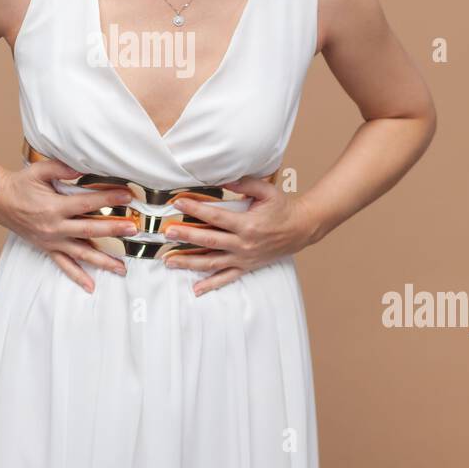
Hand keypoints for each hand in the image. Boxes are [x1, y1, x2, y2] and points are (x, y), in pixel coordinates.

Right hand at [0, 157, 136, 293]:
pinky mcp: (47, 248)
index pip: (87, 204)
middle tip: (133, 230)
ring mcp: (51, 240)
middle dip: (113, 231)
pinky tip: (90, 286)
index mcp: (54, 207)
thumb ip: (62, 168)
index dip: (109, 198)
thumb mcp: (40, 170)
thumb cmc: (21, 184)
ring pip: (81, 253)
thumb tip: (84, 168)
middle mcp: (54, 227)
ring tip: (122, 267)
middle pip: (89, 231)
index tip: (128, 196)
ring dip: (103, 261)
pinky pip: (64, 264)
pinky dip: (77, 276)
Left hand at [160, 176, 319, 296]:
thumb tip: (223, 179)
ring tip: (169, 260)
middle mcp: (243, 244)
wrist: (301, 229)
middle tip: (167, 232)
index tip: (178, 203)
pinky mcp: (246, 266)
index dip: (195, 210)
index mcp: (247, 224)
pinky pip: (226, 278)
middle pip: (209, 241)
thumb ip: (245, 183)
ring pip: (212, 262)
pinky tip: (196, 288)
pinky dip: (211, 284)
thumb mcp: (267, 191)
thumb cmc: (283, 208)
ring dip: (189, 262)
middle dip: (186, 237)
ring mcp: (244, 258)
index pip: (215, 217)